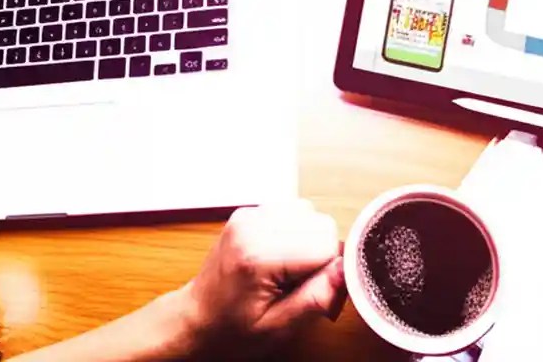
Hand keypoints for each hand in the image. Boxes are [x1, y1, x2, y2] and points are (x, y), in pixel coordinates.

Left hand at [179, 200, 346, 358]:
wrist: (195, 319)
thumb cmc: (229, 329)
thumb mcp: (278, 327)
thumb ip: (316, 297)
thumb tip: (347, 270)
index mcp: (257, 254)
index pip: (326, 243)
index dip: (332, 272)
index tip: (321, 294)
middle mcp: (251, 226)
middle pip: (321, 225)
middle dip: (323, 256)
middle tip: (304, 287)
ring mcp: (248, 216)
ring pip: (310, 215)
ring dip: (310, 243)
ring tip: (290, 273)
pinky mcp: (249, 213)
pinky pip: (293, 213)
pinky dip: (296, 234)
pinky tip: (282, 258)